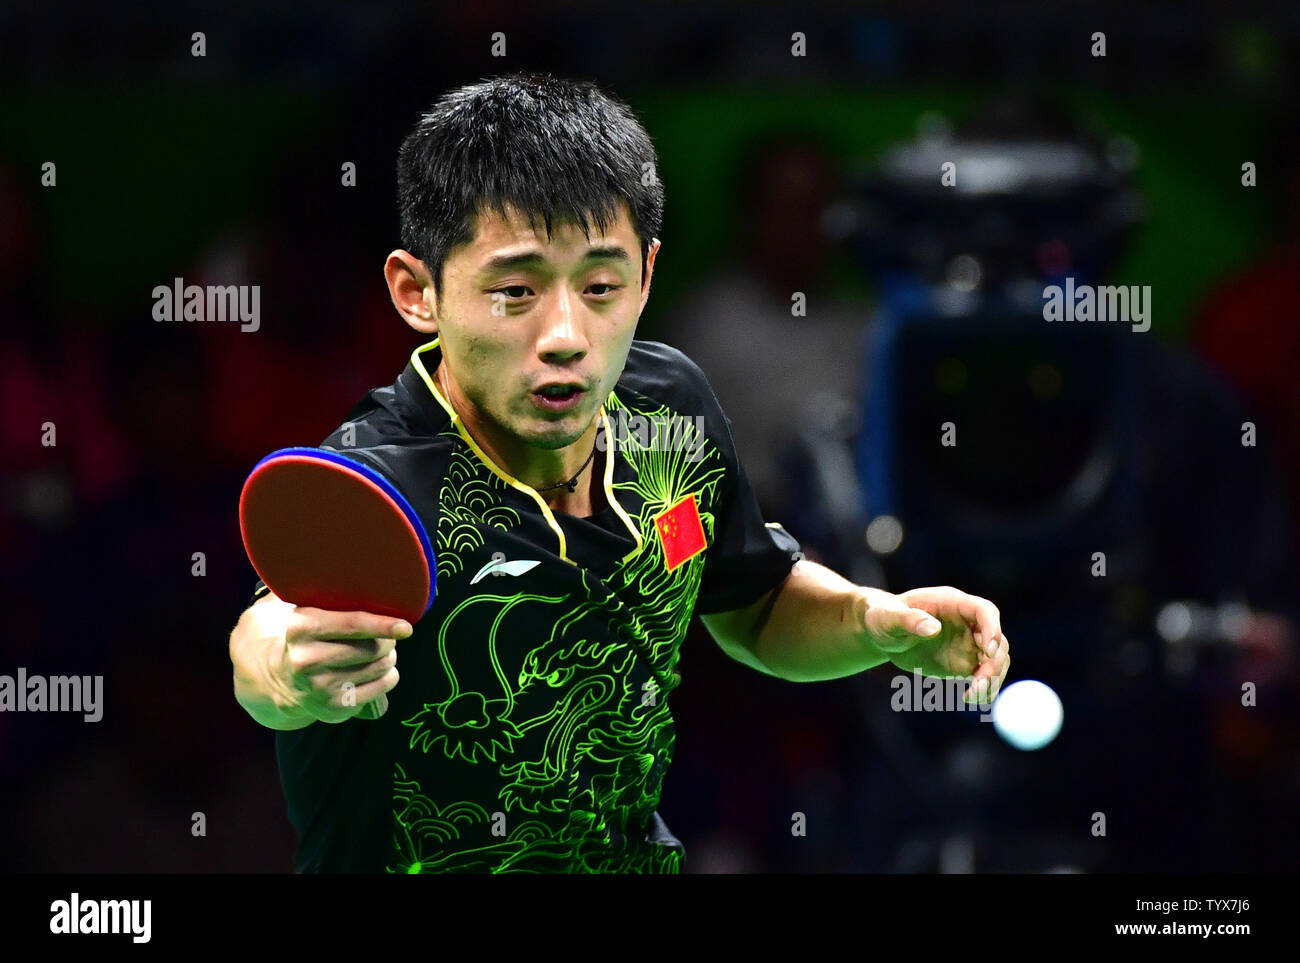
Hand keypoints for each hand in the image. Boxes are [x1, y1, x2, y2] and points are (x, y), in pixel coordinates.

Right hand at [232, 592, 410, 725]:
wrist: (283, 678)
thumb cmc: (313, 636)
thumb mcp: (313, 612)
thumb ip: (339, 600)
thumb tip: (387, 592)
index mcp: (301, 627)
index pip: (352, 624)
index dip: (383, 624)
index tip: (406, 627)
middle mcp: (306, 659)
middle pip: (372, 648)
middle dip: (388, 641)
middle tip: (389, 636)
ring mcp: (319, 687)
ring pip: (380, 667)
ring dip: (389, 658)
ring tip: (379, 652)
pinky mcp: (334, 708)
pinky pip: (382, 686)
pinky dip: (388, 676)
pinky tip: (377, 671)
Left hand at [862, 585, 1009, 704]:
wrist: (880, 634)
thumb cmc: (883, 617)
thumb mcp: (889, 617)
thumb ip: (909, 620)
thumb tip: (931, 627)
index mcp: (952, 603)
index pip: (984, 611)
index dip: (992, 629)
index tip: (988, 650)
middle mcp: (967, 623)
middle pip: (997, 640)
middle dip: (994, 662)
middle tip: (980, 683)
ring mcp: (968, 644)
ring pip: (995, 661)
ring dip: (993, 679)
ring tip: (974, 695)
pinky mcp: (963, 664)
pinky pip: (983, 677)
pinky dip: (984, 689)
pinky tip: (970, 698)